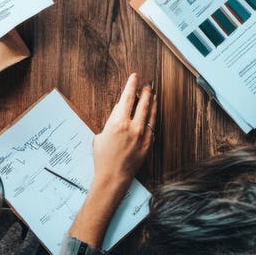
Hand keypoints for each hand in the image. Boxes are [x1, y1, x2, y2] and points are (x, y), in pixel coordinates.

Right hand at [69, 74, 156, 248]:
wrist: (112, 177)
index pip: (127, 97)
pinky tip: (154, 113)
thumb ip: (111, 120)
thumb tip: (120, 109)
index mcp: (118, 122)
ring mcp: (142, 135)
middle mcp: (132, 126)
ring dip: (152, 102)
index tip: (134, 76)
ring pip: (150, 113)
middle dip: (145, 91)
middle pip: (143, 102)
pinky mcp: (148, 144)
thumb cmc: (103, 157)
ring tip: (153, 95)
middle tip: (147, 84)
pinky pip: (153, 126)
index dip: (131, 84)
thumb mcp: (101, 134)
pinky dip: (153, 117)